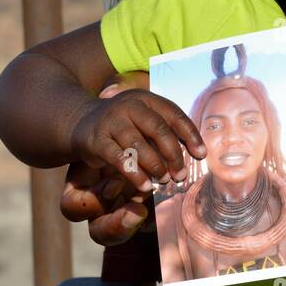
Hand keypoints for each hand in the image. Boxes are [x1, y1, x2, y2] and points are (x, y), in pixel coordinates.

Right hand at [60, 71, 202, 246]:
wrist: (83, 123)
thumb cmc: (125, 126)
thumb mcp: (145, 121)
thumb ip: (167, 132)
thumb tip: (197, 152)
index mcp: (147, 99)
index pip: (174, 115)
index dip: (190, 135)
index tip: (201, 155)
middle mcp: (129, 106)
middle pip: (159, 130)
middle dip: (174, 155)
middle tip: (181, 175)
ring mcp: (111, 121)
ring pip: (139, 145)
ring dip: (155, 166)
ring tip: (164, 180)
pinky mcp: (97, 140)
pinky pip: (119, 159)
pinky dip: (135, 174)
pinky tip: (145, 185)